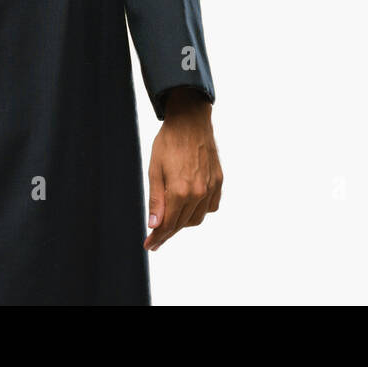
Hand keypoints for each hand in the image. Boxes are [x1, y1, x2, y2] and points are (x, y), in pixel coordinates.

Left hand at [144, 88, 222, 251]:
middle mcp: (198, 192)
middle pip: (182, 224)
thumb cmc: (168, 142)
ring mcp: (211, 187)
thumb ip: (156, 199)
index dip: (157, 237)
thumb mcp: (155, 169)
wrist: (190, 120)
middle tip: (155, 236)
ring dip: (184, 222)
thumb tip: (154, 225)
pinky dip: (200, 210)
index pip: (168, 225)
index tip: (149, 246)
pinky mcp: (219, 180)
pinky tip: (190, 206)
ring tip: (171, 219)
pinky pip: (211, 206)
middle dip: (168, 232)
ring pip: (198, 218)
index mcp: (180, 191)